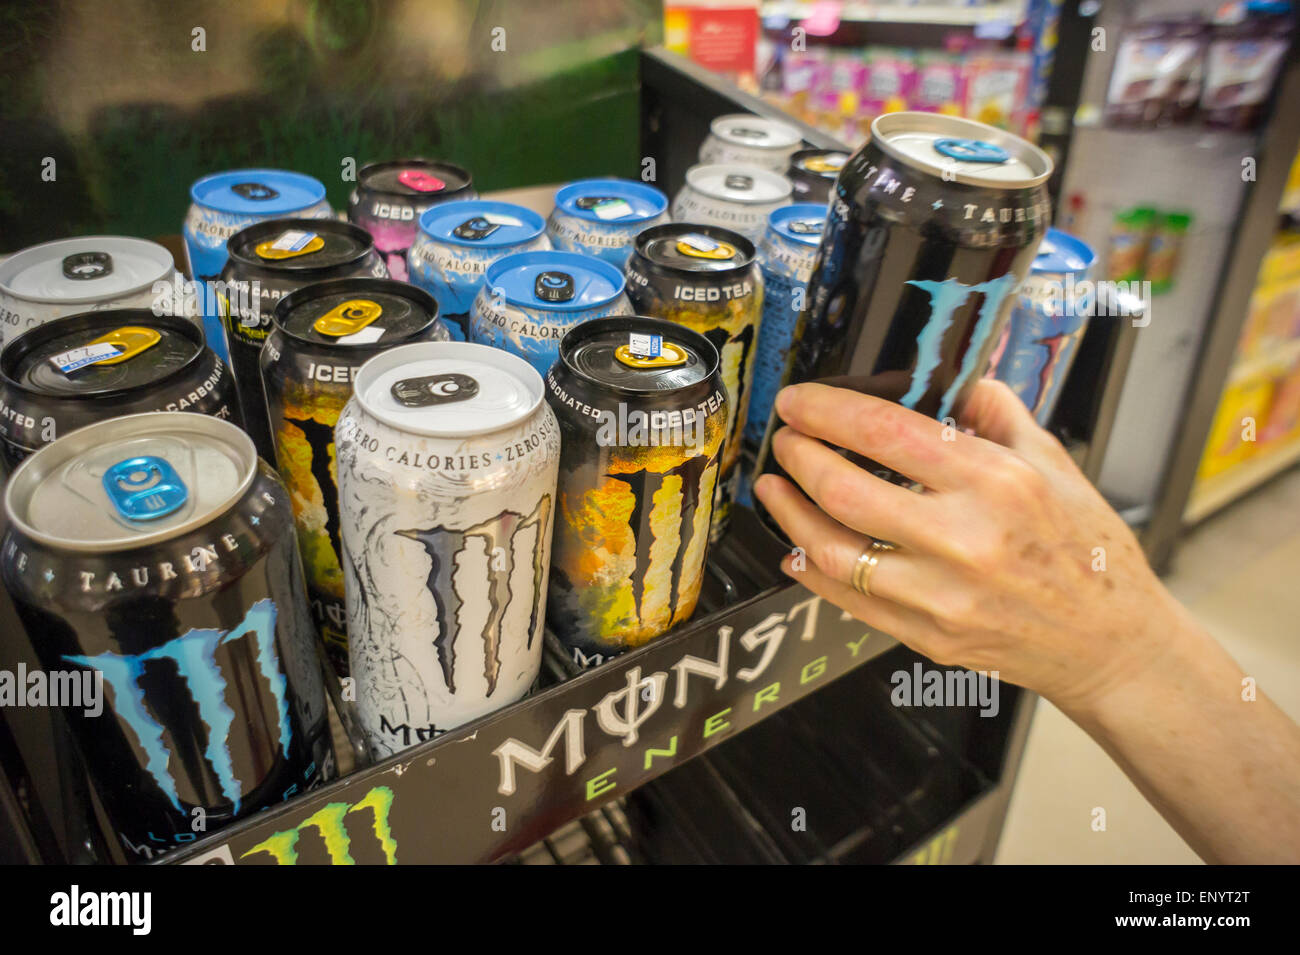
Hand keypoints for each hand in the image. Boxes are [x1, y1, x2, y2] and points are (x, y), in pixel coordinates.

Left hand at [753, 378, 1188, 715]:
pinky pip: (847, 599)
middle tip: (785, 440)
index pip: (886, 432)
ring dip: (789, 513)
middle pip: (844, 490)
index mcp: (995, 483)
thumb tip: (942, 378)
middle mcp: (963, 540)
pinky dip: (810, 568)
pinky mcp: (927, 635)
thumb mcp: (1053, 462)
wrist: (1111, 643)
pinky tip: (796, 545)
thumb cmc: (1088, 551)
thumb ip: (994, 412)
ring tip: (773, 487)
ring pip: (833, 550)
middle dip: (798, 456)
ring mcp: (940, 596)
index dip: (828, 411)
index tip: (801, 402)